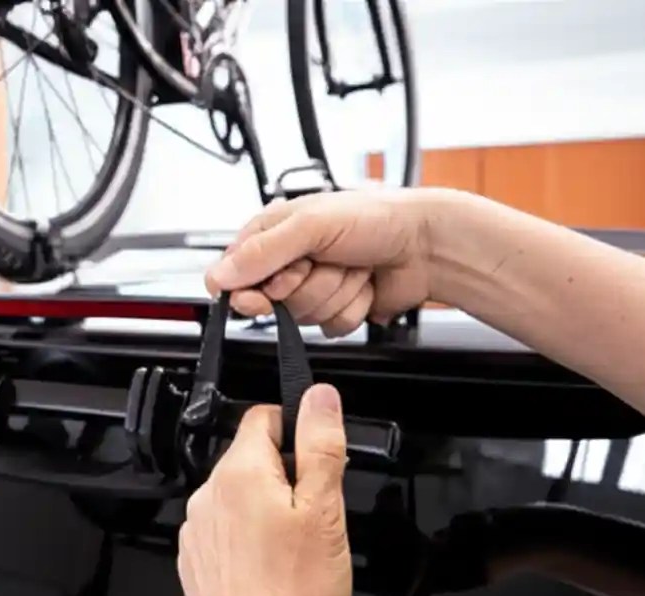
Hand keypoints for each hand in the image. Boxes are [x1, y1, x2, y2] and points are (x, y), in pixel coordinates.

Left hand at [178, 384, 351, 595]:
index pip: (264, 415)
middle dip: (286, 475)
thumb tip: (319, 395)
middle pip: (251, 457)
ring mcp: (197, 529)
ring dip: (265, 509)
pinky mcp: (196, 560)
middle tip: (316, 516)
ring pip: (238, 496)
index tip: (317, 457)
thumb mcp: (326, 510)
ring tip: (294, 550)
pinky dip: (247, 541)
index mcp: (241, 472)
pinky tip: (271, 570)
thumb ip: (321, 444)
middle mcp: (209, 494)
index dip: (297, 428)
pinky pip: (224, 531)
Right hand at [204, 186, 441, 336]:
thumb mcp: (311, 225)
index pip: (234, 277)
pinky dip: (352, 308)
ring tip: (352, 267)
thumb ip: (262, 253)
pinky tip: (363, 285)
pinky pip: (330, 328)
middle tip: (325, 262)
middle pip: (272, 303)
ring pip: (304, 317)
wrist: (424, 243)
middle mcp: (289, 262)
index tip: (272, 288)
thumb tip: (219, 276)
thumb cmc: (375, 217)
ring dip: (335, 293)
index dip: (251, 290)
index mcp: (273, 234)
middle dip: (306, 286)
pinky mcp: (336, 310)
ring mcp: (313, 288)